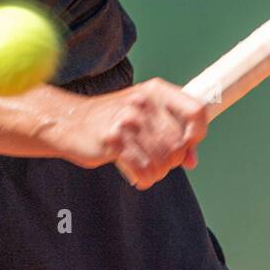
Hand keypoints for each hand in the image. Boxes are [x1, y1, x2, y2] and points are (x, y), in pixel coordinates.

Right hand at [58, 78, 207, 189]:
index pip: (196, 111)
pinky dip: (145, 179)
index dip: (198, 134)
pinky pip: (144, 170)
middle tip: (157, 162)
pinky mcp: (113, 140)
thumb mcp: (145, 115)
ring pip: (164, 160)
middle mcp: (144, 102)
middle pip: (180, 143)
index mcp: (157, 90)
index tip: (188, 146)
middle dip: (173, 160)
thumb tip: (192, 160)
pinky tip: (138, 176)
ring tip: (146, 170)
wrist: (71, 121)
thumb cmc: (114, 121)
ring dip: (158, 172)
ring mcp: (128, 120)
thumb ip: (172, 132)